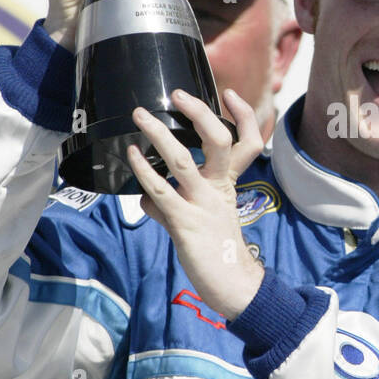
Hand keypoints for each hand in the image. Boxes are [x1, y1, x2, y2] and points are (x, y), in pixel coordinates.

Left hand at [127, 87, 264, 319]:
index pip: (247, 141)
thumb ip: (172, 204)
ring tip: (140, 117)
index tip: (230, 94)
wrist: (232, 285)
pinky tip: (132, 157)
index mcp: (228, 184)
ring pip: (183, 160)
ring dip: (158, 135)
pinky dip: (144, 172)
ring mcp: (203, 204)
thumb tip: (145, 197)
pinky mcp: (185, 223)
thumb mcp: (202, 219)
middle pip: (219, 140)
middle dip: (200, 113)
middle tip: (179, 94)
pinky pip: (160, 191)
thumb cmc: (217, 251)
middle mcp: (219, 189)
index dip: (244, 115)